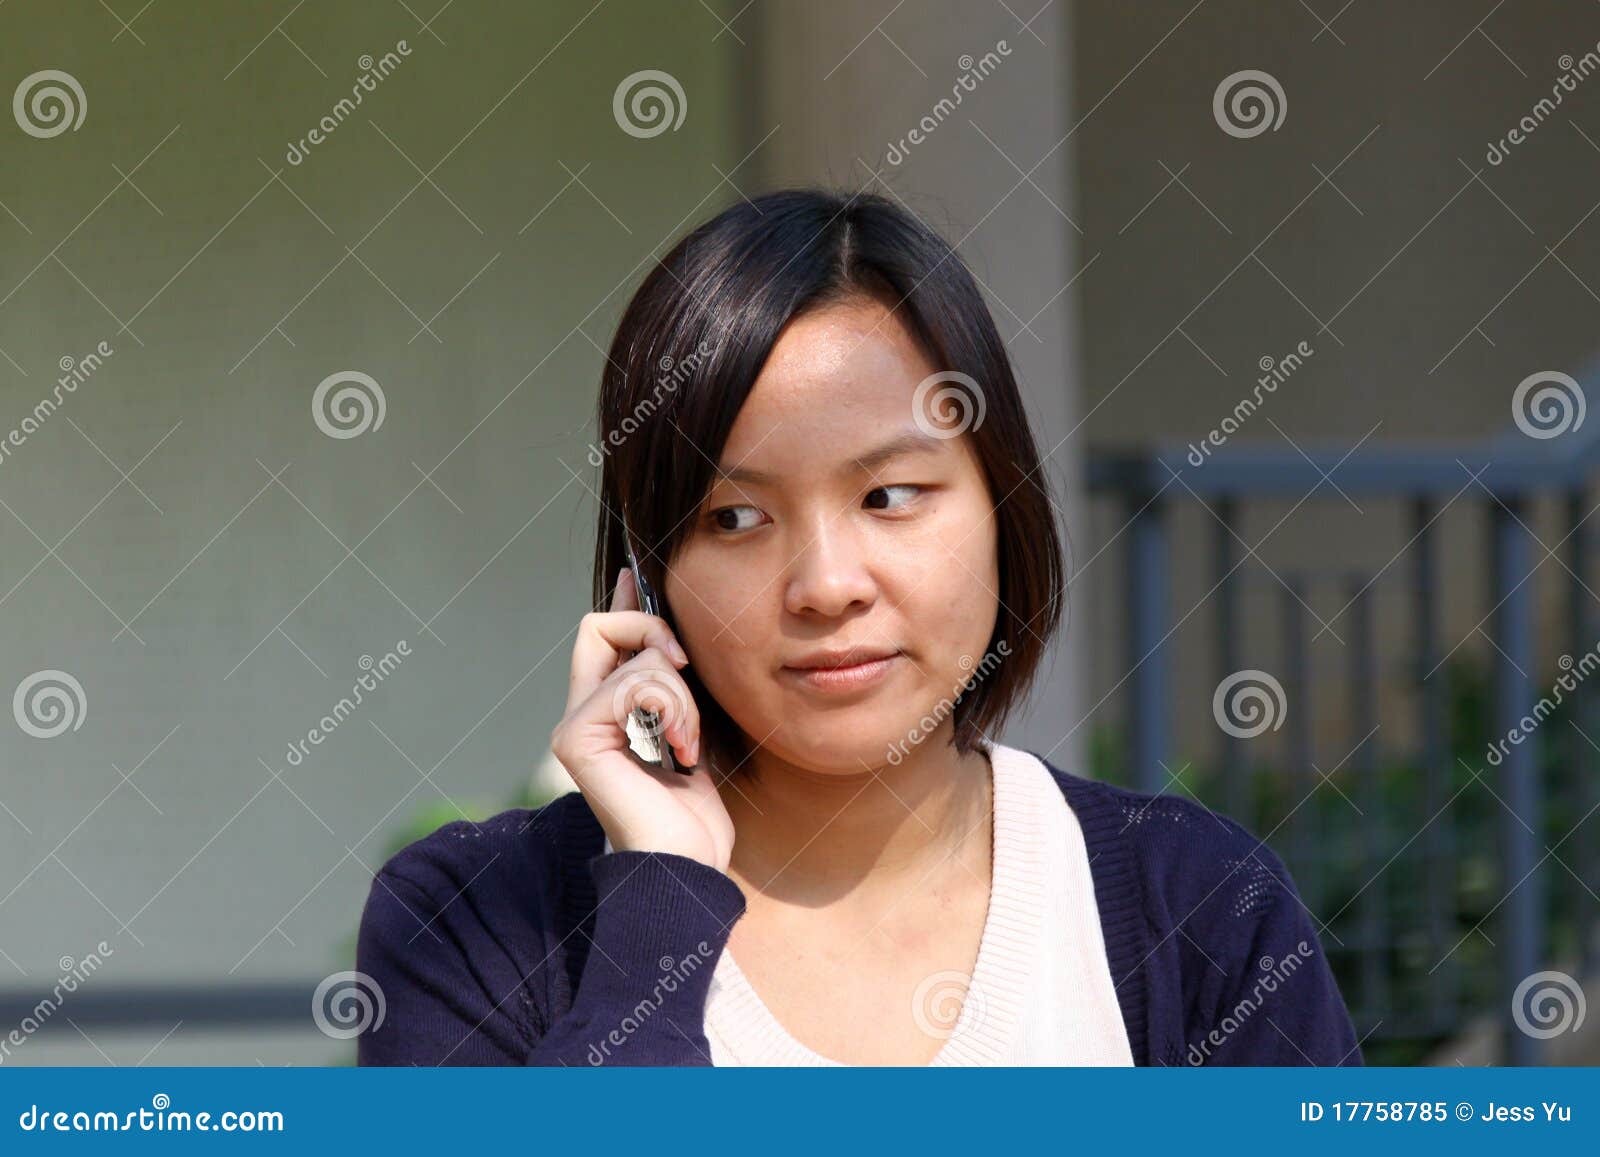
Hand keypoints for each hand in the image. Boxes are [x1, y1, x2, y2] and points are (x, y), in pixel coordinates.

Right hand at [549, 569, 734, 872]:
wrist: (685, 863)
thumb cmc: (693, 812)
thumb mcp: (691, 732)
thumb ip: (673, 689)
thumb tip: (671, 640)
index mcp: (607, 712)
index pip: (602, 638)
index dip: (622, 604)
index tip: (636, 575)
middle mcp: (582, 714)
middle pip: (597, 626)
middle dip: (651, 628)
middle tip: (685, 666)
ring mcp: (574, 725)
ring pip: (637, 658)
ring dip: (682, 697)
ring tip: (689, 743)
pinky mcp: (576, 737)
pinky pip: (634, 685)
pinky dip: (672, 712)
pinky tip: (680, 752)